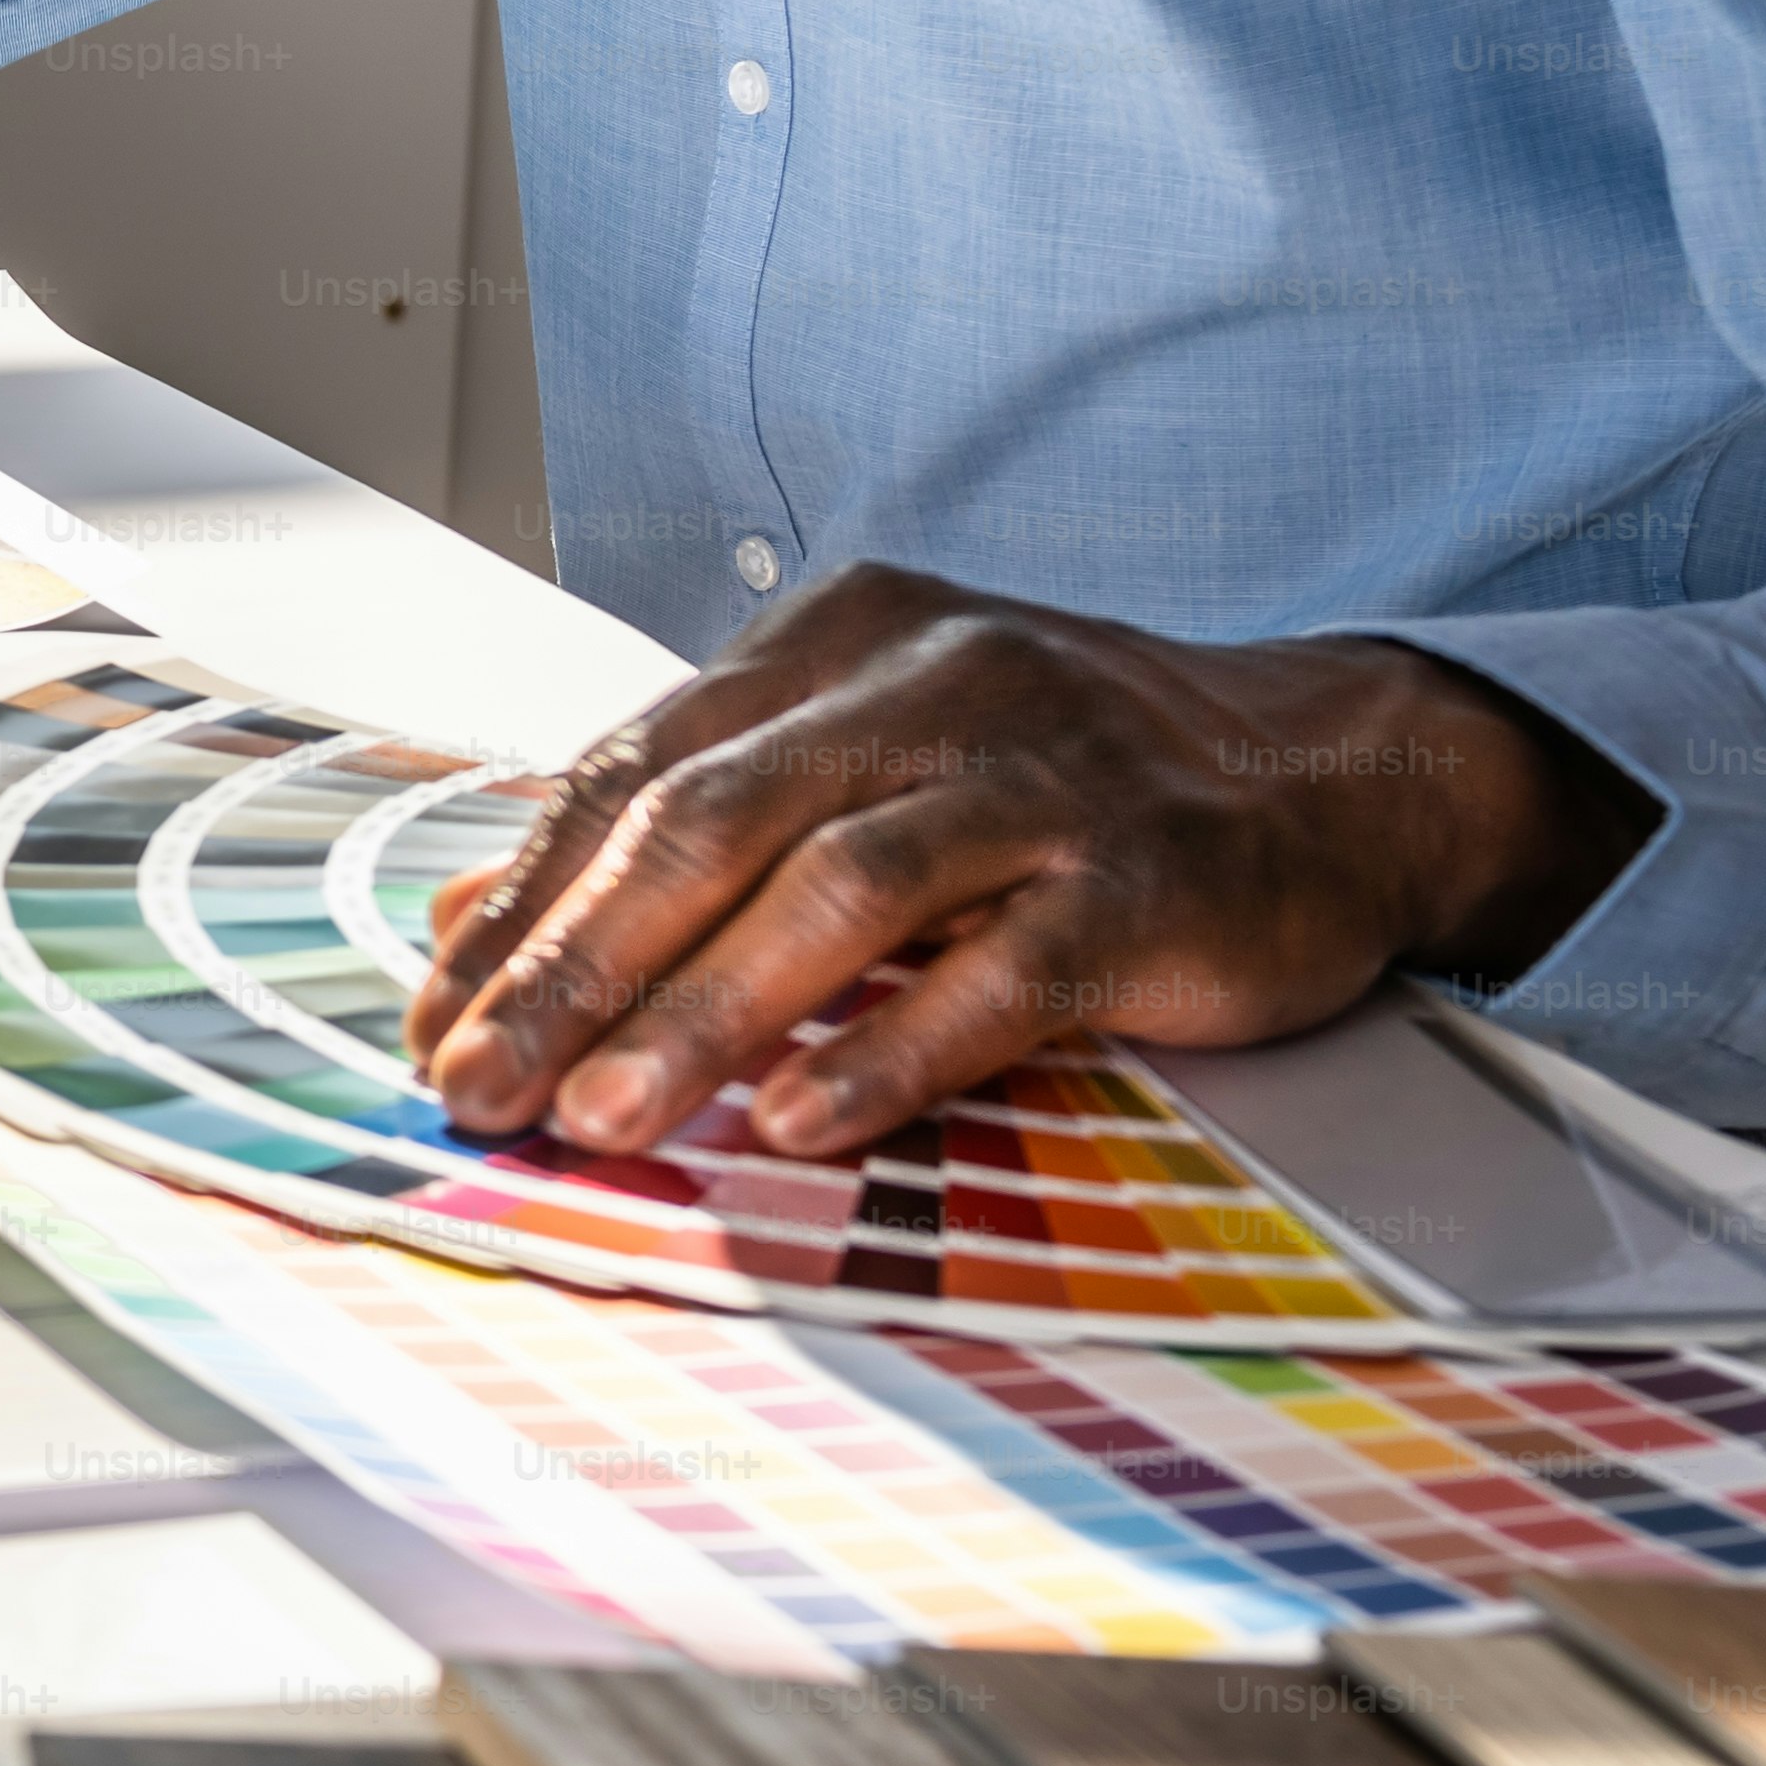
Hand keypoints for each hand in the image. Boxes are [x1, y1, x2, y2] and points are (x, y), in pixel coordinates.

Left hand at [406, 563, 1653, 1160]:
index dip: (522, 905)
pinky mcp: (1145, 877)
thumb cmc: (1067, 786)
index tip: (434, 1022)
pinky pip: (1000, 969)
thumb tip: (465, 925)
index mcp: (836, 644)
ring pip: (838, 889)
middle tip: (481, 1081)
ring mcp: (1044, 774)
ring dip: (704, 1013)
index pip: (633, 773)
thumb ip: (675, 834)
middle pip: (708, 822)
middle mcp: (930, 683)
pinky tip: (803, 1121)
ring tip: (605, 1118)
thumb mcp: (856, 771)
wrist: (1331, 774)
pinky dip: (892, 1047)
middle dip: (576, 966)